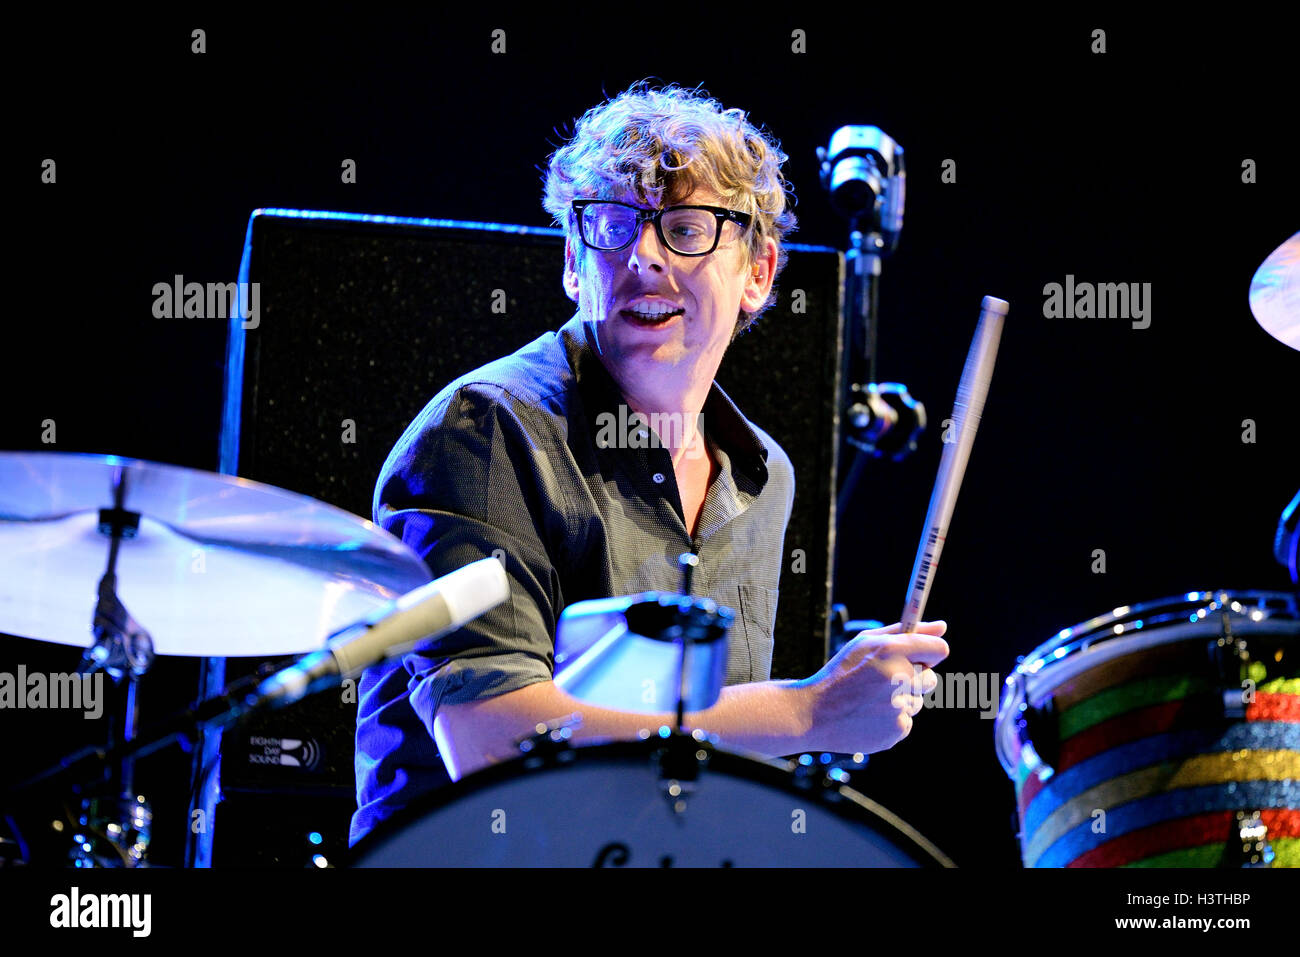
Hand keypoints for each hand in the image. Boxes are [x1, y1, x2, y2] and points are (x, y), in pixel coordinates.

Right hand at [796, 621, 948, 754]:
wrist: (814, 714)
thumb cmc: (842, 673)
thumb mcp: (865, 642)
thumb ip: (906, 632)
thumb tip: (942, 627)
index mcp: (889, 650)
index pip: (939, 650)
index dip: (931, 653)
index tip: (922, 657)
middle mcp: (898, 677)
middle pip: (931, 678)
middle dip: (914, 678)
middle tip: (885, 680)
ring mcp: (899, 706)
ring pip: (917, 701)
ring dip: (901, 700)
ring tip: (871, 700)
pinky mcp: (898, 729)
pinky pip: (906, 721)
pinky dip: (892, 719)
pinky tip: (869, 715)